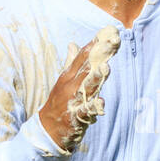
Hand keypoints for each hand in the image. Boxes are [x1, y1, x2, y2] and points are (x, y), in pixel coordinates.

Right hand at [38, 28, 120, 151]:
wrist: (47, 129)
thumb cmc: (59, 102)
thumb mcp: (64, 80)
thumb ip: (71, 62)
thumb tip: (73, 44)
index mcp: (69, 75)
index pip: (84, 56)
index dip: (97, 43)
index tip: (110, 31)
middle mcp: (70, 85)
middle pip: (87, 67)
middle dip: (100, 54)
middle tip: (112, 42)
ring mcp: (73, 100)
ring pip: (86, 87)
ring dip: (96, 77)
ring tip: (106, 67)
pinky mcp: (75, 117)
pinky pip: (85, 111)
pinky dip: (93, 107)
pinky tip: (101, 102)